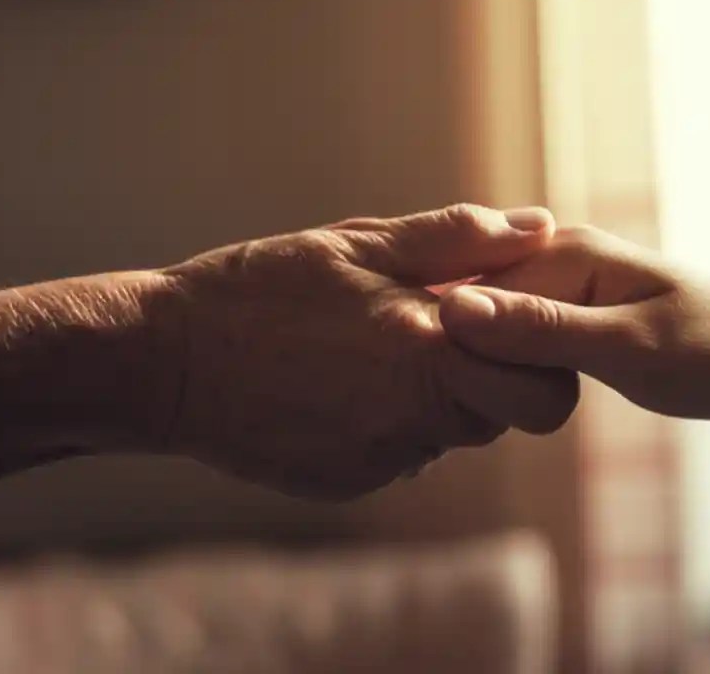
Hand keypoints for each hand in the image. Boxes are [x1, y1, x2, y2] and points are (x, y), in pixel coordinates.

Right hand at [160, 205, 579, 499]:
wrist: (162, 363)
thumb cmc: (256, 289)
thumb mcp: (353, 246)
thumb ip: (453, 240)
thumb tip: (539, 225)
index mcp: (428, 354)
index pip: (547, 392)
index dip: (541, 359)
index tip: (508, 323)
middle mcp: (413, 421)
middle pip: (503, 418)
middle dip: (493, 378)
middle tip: (442, 334)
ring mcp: (379, 460)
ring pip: (448, 435)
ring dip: (435, 397)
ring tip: (373, 352)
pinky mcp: (347, 483)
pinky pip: (398, 454)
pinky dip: (387, 423)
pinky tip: (336, 386)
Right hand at [438, 226, 709, 419]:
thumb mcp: (628, 348)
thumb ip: (541, 331)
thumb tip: (452, 312)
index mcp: (559, 255)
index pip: (462, 299)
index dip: (452, 351)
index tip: (464, 399)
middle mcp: (551, 259)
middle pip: (468, 314)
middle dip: (468, 363)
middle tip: (496, 411)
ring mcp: (560, 287)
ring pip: (488, 332)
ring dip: (489, 371)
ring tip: (513, 407)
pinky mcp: (571, 315)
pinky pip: (516, 342)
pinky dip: (513, 372)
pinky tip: (523, 398)